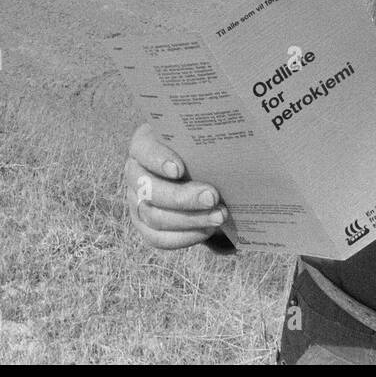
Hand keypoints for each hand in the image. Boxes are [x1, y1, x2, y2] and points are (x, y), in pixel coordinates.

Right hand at [123, 123, 226, 249]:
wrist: (197, 173)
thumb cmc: (200, 150)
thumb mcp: (202, 140)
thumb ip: (210, 138)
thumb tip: (240, 138)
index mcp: (144, 144)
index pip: (143, 150)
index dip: (158, 159)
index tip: (180, 169)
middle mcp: (135, 173)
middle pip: (149, 189)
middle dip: (182, 197)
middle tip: (212, 197)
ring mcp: (137, 201)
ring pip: (154, 216)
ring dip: (189, 219)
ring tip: (219, 216)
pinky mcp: (145, 225)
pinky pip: (158, 238)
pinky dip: (184, 236)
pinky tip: (207, 229)